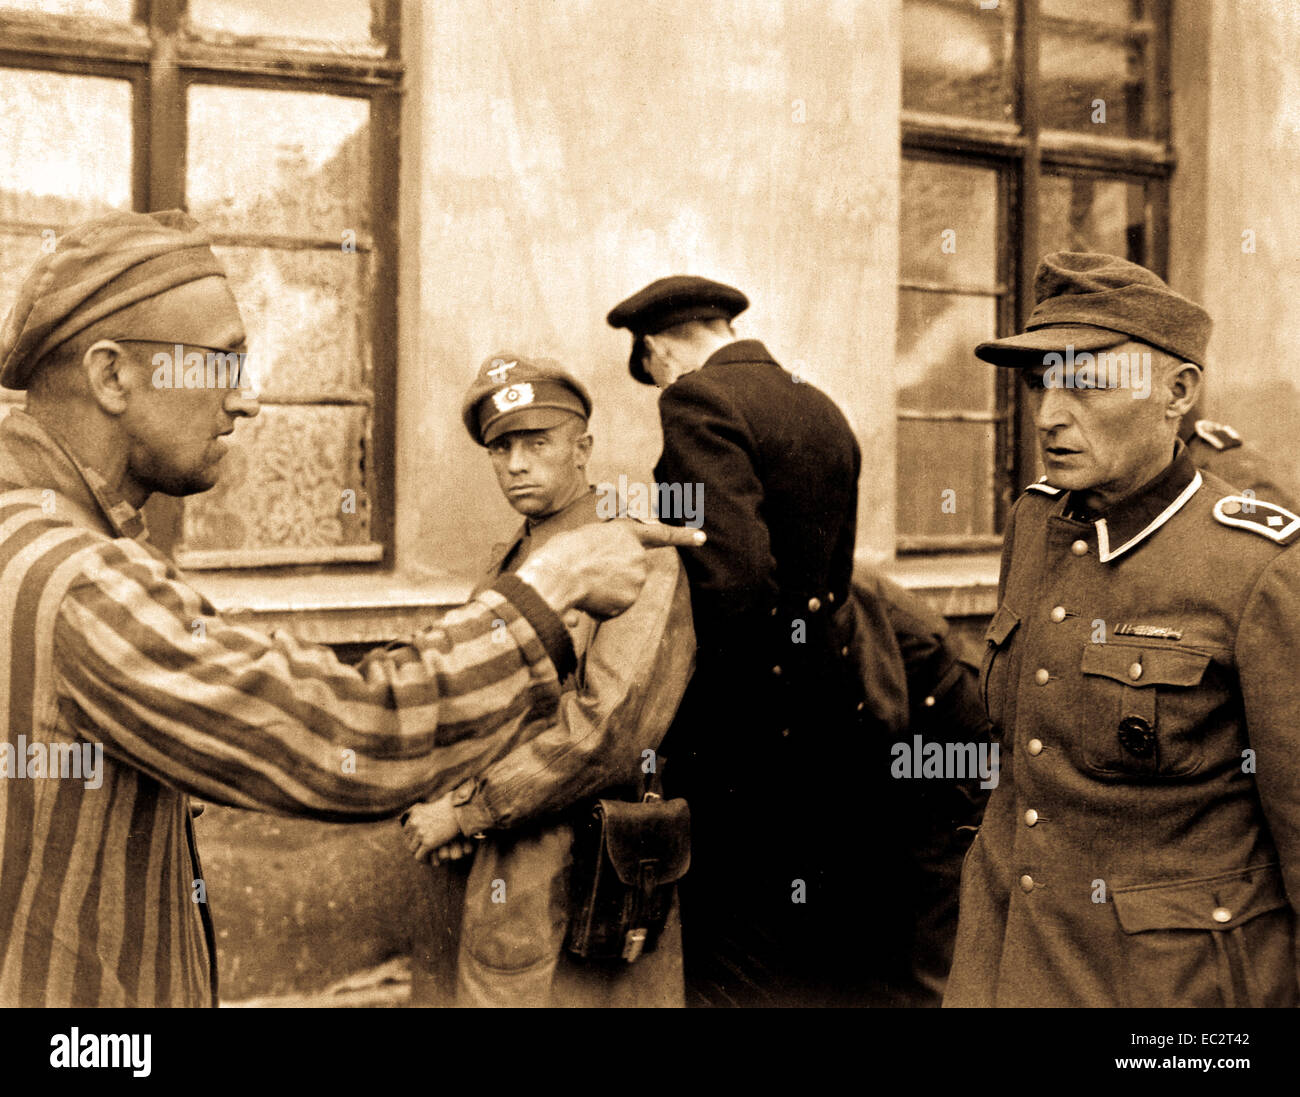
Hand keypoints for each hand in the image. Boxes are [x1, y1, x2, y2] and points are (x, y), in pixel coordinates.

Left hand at [402, 795, 474, 864]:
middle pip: (408, 840)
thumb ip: (425, 813)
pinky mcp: (428, 843)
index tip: (419, 842)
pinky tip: (430, 861)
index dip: (412, 838)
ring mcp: (420, 833)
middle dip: (415, 846)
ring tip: (426, 857)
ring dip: (419, 853)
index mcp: (414, 814)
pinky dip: (424, 860)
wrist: (461, 811)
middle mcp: (414, 823)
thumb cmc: (452, 808)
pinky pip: (419, 856)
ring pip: (412, 849)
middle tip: (422, 851)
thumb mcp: (433, 807)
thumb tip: (417, 817)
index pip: (407, 831)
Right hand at [517, 519, 704, 617]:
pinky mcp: (630, 600)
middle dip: (612, 578)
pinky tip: (587, 598)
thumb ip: (599, 554)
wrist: (558, 574)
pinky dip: (600, 609)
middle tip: (586, 573)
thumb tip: (592, 588)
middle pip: (630, 572)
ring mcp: (637, 579)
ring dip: (604, 593)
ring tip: (584, 583)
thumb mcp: (581, 540)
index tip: (702, 538)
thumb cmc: (559, 555)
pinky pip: (613, 609)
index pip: (661, 534)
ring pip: (622, 592)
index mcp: (626, 532)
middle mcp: (638, 555)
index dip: (682, 536)